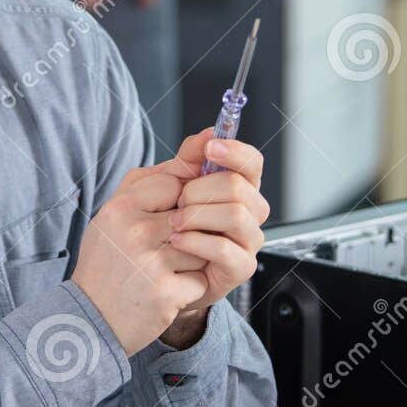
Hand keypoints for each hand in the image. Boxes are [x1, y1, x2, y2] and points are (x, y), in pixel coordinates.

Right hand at [71, 154, 209, 355]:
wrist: (90, 317)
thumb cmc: (106, 259)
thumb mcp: (115, 212)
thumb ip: (153, 179)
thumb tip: (201, 141)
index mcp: (121, 207)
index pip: (176, 183)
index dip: (177, 200)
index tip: (165, 215)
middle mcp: (136, 232)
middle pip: (193, 214)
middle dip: (187, 231)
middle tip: (161, 247)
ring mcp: (152, 263)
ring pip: (202, 246)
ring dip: (190, 260)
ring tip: (161, 270)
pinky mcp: (166, 293)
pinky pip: (200, 278)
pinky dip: (188, 286)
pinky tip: (165, 290)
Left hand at [160, 127, 267, 340]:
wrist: (154, 272)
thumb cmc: (168, 226)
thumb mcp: (170, 187)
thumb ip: (188, 160)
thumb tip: (206, 134)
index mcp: (237, 187)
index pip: (252, 162)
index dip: (235, 151)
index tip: (210, 148)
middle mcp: (249, 212)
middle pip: (240, 186)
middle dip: (201, 189)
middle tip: (178, 201)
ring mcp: (248, 240)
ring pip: (236, 215)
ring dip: (198, 214)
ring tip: (174, 223)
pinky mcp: (240, 268)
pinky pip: (227, 248)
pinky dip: (197, 241)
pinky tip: (177, 240)